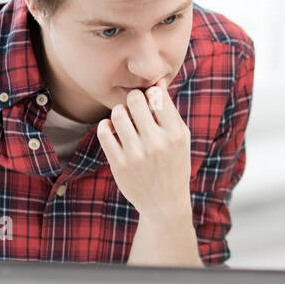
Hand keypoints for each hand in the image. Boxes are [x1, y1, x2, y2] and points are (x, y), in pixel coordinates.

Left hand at [96, 79, 191, 220]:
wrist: (164, 203)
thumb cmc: (174, 164)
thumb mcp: (180, 138)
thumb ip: (169, 111)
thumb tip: (156, 81)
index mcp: (176, 135)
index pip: (158, 96)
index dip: (151, 92)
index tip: (150, 100)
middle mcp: (157, 143)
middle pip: (135, 99)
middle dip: (134, 99)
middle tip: (135, 108)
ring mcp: (136, 154)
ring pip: (117, 113)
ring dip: (120, 112)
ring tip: (125, 119)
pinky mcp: (118, 163)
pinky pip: (104, 131)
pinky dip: (106, 126)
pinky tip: (113, 130)